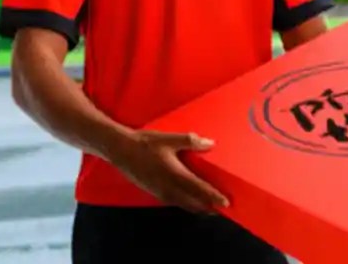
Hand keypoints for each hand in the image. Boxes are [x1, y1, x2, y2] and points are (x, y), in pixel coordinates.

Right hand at [108, 130, 229, 212]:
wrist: (120, 151)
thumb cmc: (145, 144)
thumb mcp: (169, 139)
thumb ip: (191, 141)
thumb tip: (210, 143)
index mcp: (175, 175)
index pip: (199, 190)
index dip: (214, 197)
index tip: (227, 203)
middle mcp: (169, 188)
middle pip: (193, 203)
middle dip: (208, 207)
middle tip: (223, 209)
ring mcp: (161, 193)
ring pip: (184, 205)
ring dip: (197, 208)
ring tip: (210, 208)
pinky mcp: (155, 193)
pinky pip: (175, 203)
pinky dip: (186, 204)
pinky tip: (190, 201)